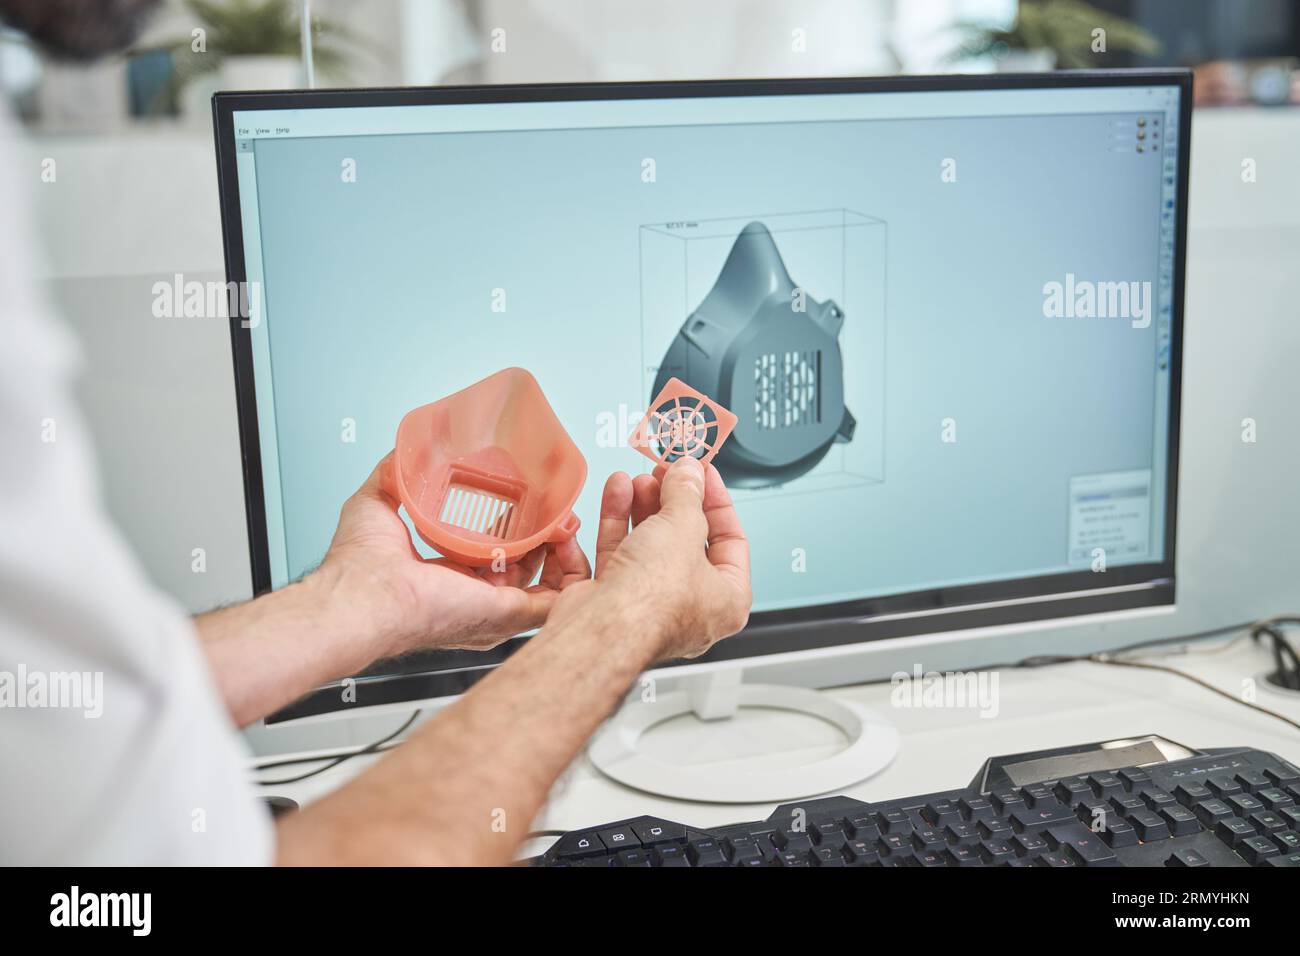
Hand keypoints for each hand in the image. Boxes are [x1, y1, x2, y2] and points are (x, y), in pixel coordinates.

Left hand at [316, 452, 590, 654]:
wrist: (361, 594)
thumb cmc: (359, 567)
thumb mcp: (378, 504)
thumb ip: (395, 476)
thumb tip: (405, 449)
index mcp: (448, 579)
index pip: (495, 557)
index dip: (516, 531)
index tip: (527, 506)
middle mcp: (475, 599)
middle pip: (528, 568)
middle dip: (548, 538)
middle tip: (555, 511)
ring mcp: (494, 610)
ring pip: (548, 582)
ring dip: (562, 548)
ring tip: (565, 519)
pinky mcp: (508, 612)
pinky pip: (557, 598)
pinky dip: (572, 569)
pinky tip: (568, 538)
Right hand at [564, 456, 750, 660]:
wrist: (600, 630)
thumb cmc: (652, 599)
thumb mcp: (682, 527)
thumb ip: (687, 494)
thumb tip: (689, 473)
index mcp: (727, 599)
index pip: (731, 540)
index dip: (717, 500)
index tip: (702, 473)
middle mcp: (691, 607)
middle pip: (686, 541)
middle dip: (672, 501)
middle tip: (665, 473)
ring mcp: (650, 606)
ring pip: (650, 546)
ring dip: (643, 508)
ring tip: (637, 479)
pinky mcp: (614, 602)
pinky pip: (620, 555)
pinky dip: (616, 524)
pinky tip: (615, 495)